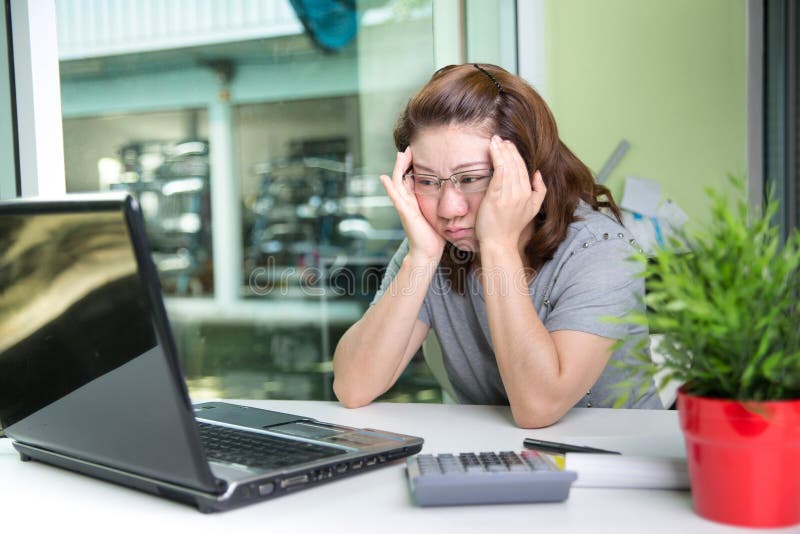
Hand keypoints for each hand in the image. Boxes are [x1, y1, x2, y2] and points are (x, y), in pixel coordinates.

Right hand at [380, 147, 444, 262]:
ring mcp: (404, 207)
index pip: (411, 180)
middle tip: (407, 149)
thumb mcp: (438, 215)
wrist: (428, 252)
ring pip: (398, 183)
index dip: (412, 167)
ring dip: (398, 168)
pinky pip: (395, 197)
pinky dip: (389, 187)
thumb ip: (440, 206)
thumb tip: (451, 198)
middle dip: (404, 163)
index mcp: (415, 202)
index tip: (417, 154)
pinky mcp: (404, 212)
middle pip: (402, 177)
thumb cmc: (434, 236)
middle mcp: (407, 202)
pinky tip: (384, 178)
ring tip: (400, 155)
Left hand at [475, 136, 546, 251]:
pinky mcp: (496, 197)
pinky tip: (493, 150)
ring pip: (507, 166)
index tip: (509, 144)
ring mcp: (509, 195)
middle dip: (509, 149)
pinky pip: (498, 174)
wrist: (499, 242)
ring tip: (495, 140)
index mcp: (529, 194)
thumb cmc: (511, 226)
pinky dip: (497, 159)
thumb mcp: (533, 209)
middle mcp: (521, 193)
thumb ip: (539, 191)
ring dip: (501, 151)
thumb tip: (538, 173)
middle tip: (500, 138)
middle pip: (516, 165)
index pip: (524, 168)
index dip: (516, 155)